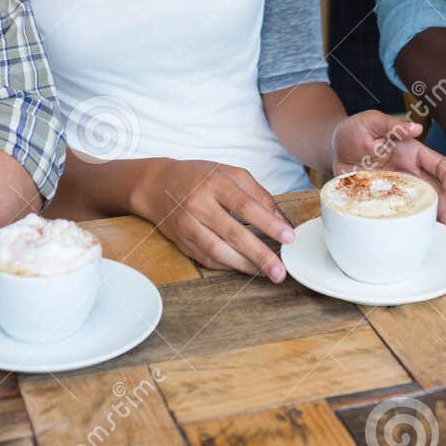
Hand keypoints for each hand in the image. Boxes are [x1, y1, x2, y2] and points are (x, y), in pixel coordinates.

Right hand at [131, 160, 294, 280]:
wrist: (157, 185)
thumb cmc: (199, 177)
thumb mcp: (229, 173)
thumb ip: (256, 192)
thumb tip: (278, 218)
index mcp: (215, 183)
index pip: (245, 206)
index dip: (268, 223)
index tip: (288, 237)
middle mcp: (199, 205)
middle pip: (233, 234)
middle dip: (260, 255)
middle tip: (280, 270)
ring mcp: (188, 225)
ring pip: (219, 251)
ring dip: (245, 266)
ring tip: (267, 273)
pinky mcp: (182, 242)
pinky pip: (207, 259)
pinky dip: (228, 266)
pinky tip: (245, 268)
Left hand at [329, 111, 445, 229]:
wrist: (334, 148)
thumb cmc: (355, 130)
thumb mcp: (371, 121)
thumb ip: (392, 125)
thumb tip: (416, 128)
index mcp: (412, 152)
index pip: (438, 164)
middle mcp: (409, 172)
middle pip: (435, 192)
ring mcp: (397, 189)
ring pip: (421, 207)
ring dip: (432, 222)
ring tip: (442, 238)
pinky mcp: (382, 201)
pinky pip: (398, 215)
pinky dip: (408, 226)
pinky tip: (416, 238)